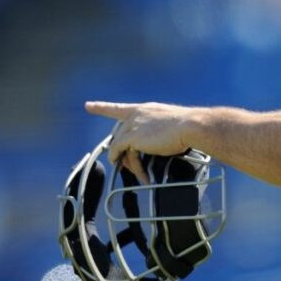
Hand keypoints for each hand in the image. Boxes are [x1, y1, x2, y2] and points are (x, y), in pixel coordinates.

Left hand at [85, 101, 204, 182]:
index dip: (102, 107)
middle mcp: (136, 115)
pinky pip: (121, 152)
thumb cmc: (188, 126)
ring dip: (128, 162)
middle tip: (133, 166)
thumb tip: (158, 144)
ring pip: (120, 145)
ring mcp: (133, 125)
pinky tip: (134, 172)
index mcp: (145, 109)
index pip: (119, 108)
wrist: (191, 126)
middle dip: (123, 151)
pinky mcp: (132, 137)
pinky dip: (126, 163)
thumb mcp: (170, 125)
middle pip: (120, 134)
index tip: (89, 106)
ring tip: (141, 174)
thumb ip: (159, 132)